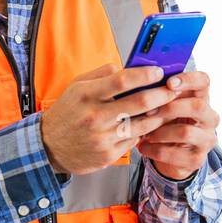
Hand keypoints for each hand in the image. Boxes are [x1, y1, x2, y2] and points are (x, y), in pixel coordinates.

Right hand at [40, 63, 185, 175]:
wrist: (48, 147)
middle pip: (139, 103)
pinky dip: (143, 131)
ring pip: (142, 124)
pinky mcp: (108, 155)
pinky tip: (147, 124)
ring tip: (166, 107)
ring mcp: (102, 138)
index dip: (145, 75)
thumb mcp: (76, 87)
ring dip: (158, 114)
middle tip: (173, 89)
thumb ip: (101, 74)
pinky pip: (134, 140)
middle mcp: (95, 117)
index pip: (122, 80)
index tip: (159, 71)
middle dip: (162, 94)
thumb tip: (127, 67)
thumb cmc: (66, 113)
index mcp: (86, 95)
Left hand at [135, 69, 218, 180]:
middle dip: (170, 108)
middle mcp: (210, 118)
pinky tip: (144, 147)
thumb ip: (159, 95)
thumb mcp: (164, 107)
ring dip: (160, 132)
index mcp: (202, 99)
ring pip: (185, 132)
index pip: (204, 81)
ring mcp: (206, 140)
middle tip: (149, 112)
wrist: (170, 156)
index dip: (188, 79)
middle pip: (197, 106)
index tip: (169, 82)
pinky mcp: (197, 159)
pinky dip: (155, 150)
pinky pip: (175, 153)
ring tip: (145, 134)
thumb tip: (140, 81)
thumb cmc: (166, 125)